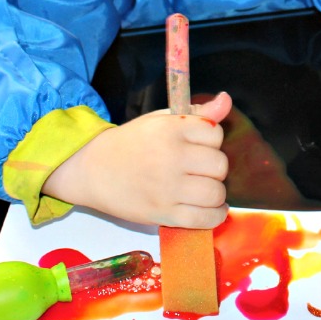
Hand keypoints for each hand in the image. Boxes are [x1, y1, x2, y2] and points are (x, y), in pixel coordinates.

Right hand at [42, 92, 231, 227]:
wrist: (94, 170)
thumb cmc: (132, 142)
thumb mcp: (161, 119)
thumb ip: (197, 112)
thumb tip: (226, 100)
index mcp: (171, 130)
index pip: (215, 134)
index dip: (211, 140)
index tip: (199, 145)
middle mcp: (171, 157)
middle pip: (220, 164)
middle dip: (214, 167)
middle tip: (200, 169)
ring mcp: (168, 188)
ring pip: (216, 192)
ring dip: (215, 193)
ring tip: (205, 190)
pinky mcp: (164, 214)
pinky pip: (205, 219)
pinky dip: (215, 215)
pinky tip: (211, 208)